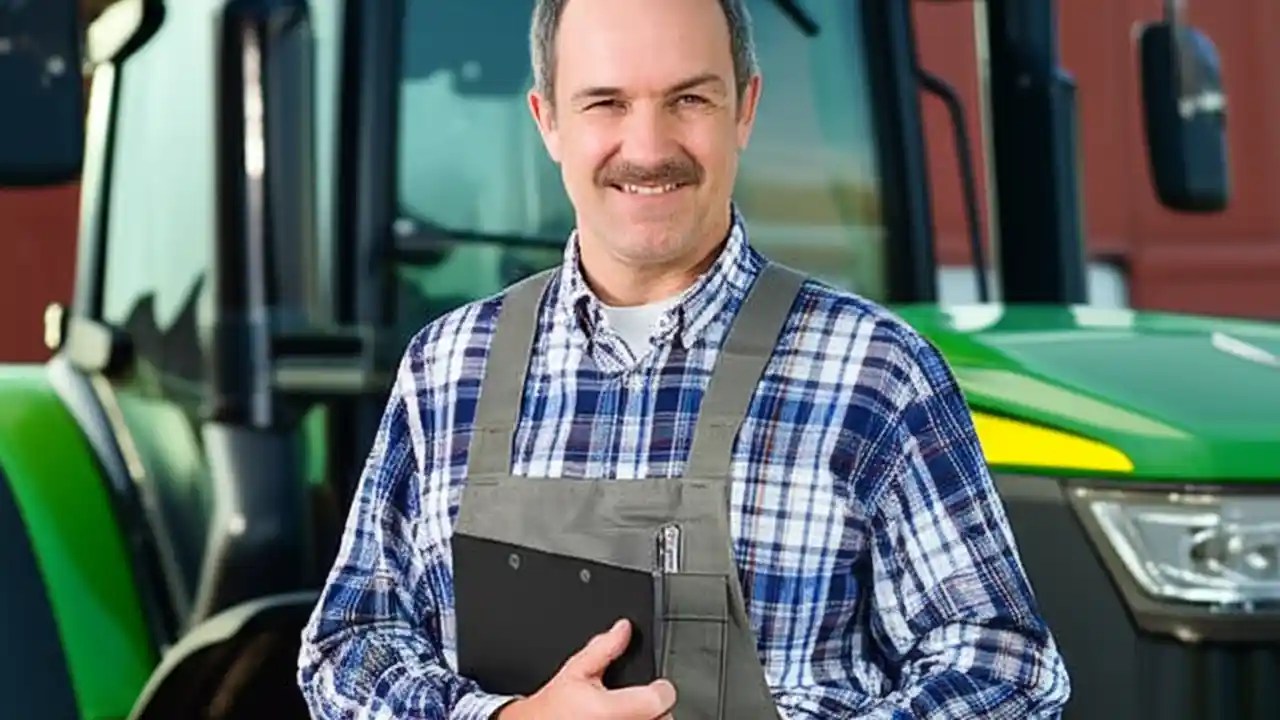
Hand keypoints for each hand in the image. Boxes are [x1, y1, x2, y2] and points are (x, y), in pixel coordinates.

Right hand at [497, 619, 675, 719]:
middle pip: (662, 716)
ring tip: (622, 714)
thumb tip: (623, 628)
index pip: (661, 699)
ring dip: (645, 718)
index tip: (654, 686)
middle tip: (629, 702)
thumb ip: (603, 648)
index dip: (660, 688)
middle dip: (650, 706)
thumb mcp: (575, 671)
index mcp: (612, 710)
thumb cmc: (552, 708)